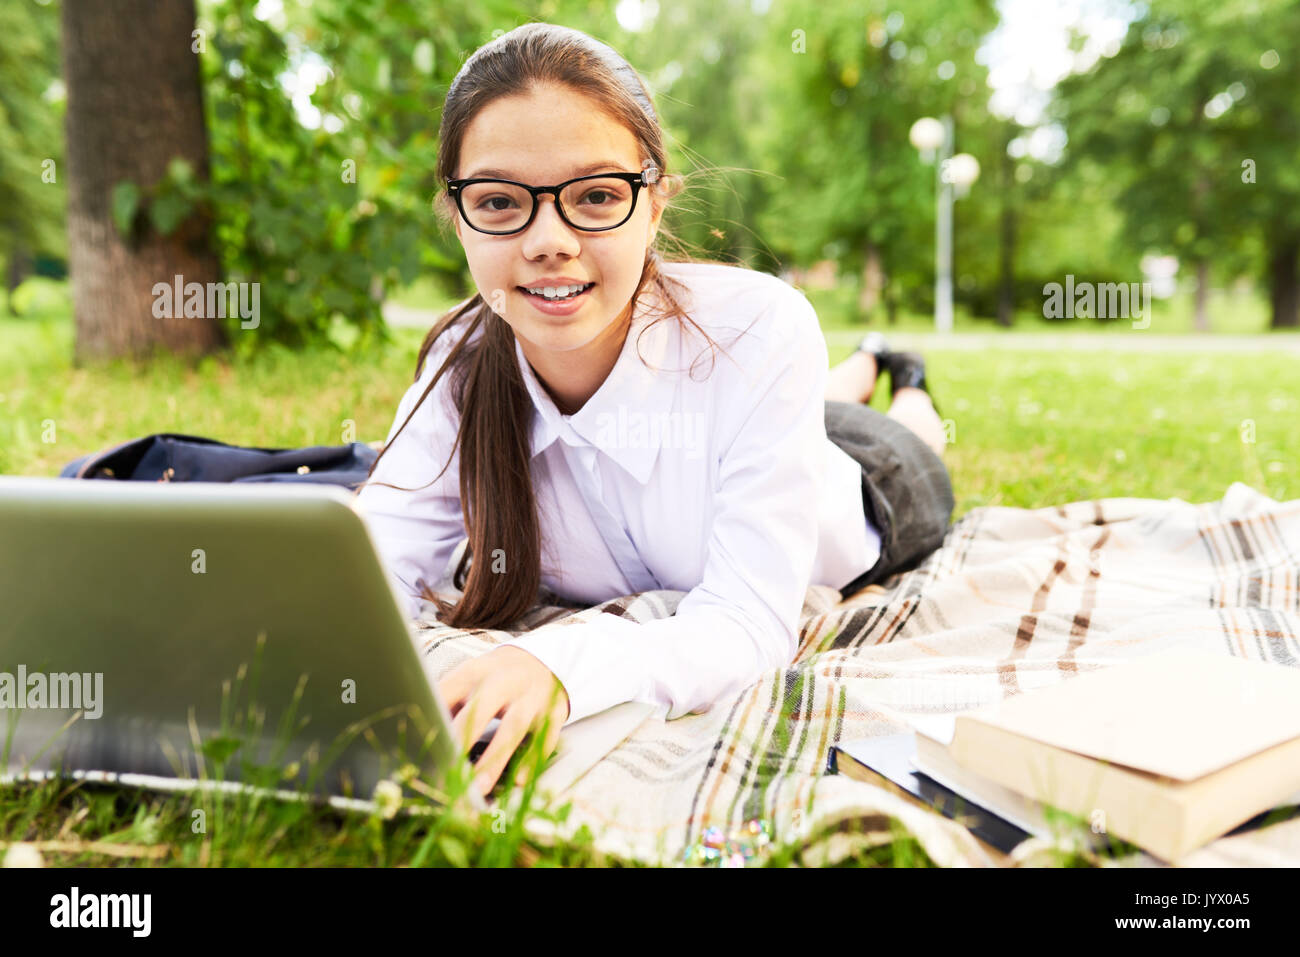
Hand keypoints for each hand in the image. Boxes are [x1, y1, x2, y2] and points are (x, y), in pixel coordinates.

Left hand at [436, 645, 569, 798]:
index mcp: (474, 672)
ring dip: (496, 758)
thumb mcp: (468, 680)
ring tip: (479, 787)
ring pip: (513, 727)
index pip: (447, 692)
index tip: (421, 745)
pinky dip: (532, 760)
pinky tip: (519, 780)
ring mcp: (530, 697)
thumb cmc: (492, 680)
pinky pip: (544, 738)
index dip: (433, 719)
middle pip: (481, 707)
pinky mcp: (552, 713)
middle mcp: (503, 681)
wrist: (541, 662)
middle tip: (448, 768)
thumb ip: (445, 704)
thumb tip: (415, 737)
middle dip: (464, 737)